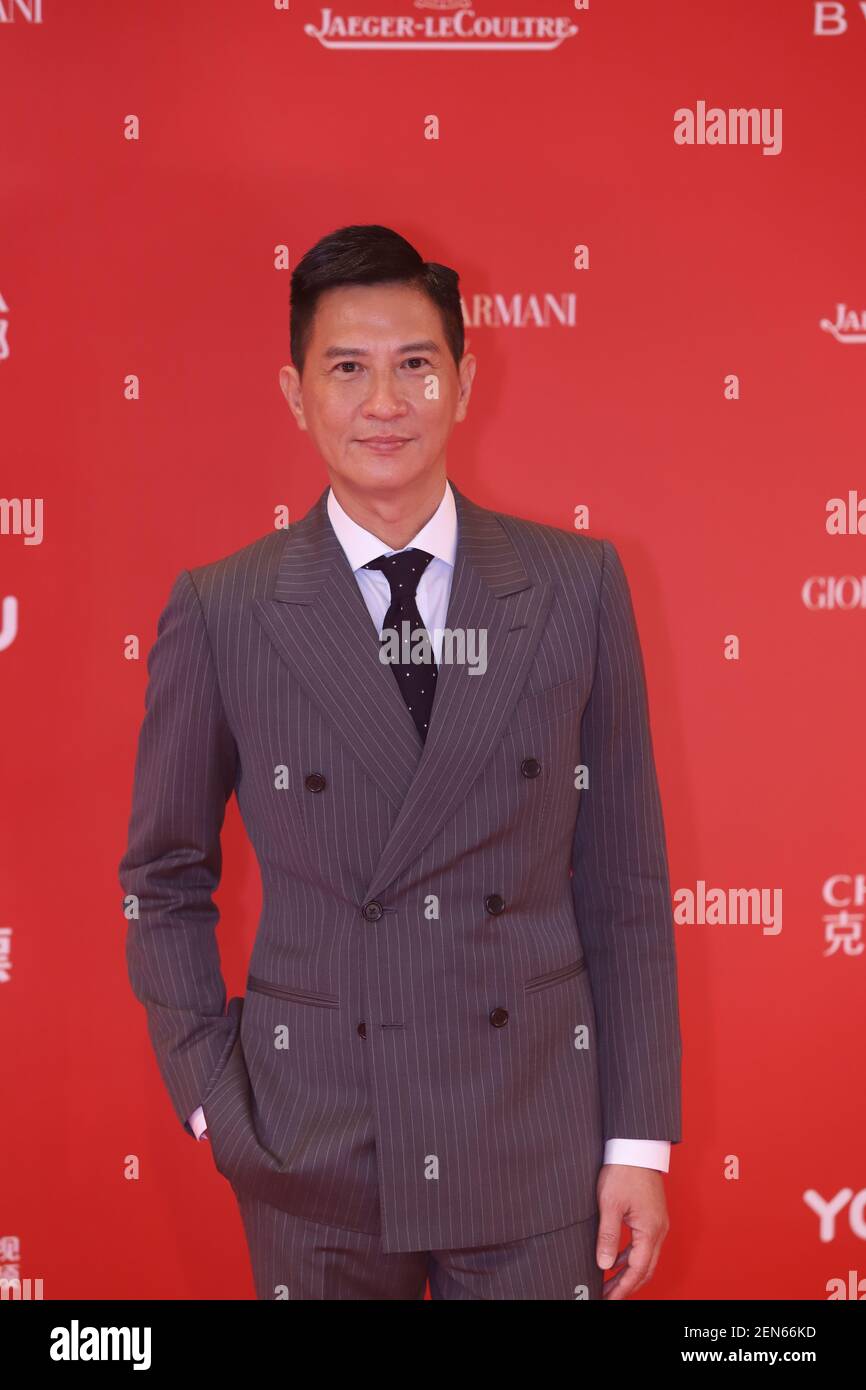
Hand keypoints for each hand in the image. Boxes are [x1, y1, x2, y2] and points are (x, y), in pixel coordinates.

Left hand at [595, 1164, 669, 1299]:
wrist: (636, 1147)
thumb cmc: (624, 1171)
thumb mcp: (610, 1204)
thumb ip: (608, 1236)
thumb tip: (605, 1263)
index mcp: (650, 1230)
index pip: (637, 1270)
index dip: (622, 1288)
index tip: (609, 1298)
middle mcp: (659, 1230)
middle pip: (645, 1269)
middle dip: (626, 1285)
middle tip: (607, 1295)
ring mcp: (657, 1223)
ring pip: (645, 1258)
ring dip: (628, 1273)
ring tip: (609, 1282)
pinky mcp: (652, 1216)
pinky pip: (644, 1245)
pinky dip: (631, 1257)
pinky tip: (616, 1260)